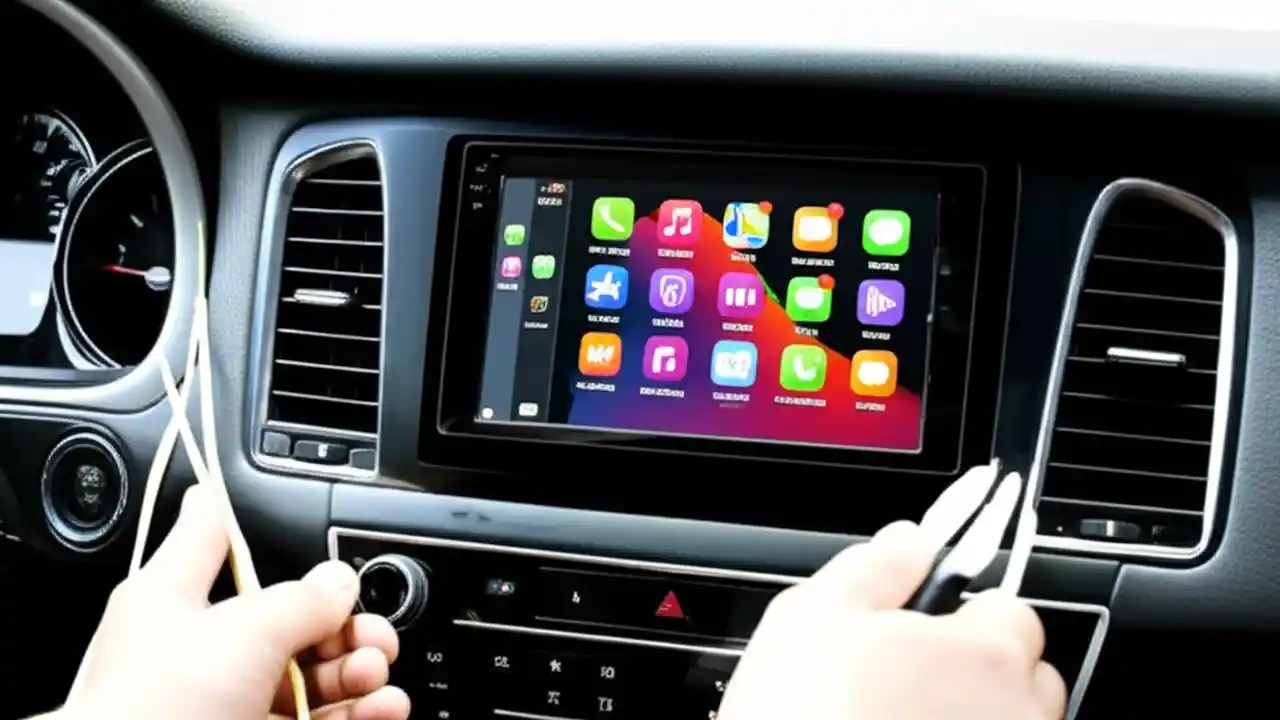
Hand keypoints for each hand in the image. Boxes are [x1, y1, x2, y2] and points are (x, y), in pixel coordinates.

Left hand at [61, 486, 410, 719]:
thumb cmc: (154, 709)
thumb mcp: (244, 631)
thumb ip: (302, 600)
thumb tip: (340, 583)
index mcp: (174, 602)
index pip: (208, 538)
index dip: (244, 517)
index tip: (287, 511)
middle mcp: (198, 651)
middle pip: (286, 619)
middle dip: (343, 625)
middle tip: (372, 636)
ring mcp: (225, 703)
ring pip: (308, 677)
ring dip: (355, 672)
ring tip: (374, 677)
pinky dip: (356, 714)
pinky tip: (382, 710)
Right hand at [719, 521, 1065, 719]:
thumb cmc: (801, 719)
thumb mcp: (811, 618)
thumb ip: (875, 566)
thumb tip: (909, 540)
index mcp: (983, 654)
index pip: (1009, 609)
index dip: (960, 616)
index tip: (928, 628)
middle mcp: (1018, 714)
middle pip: (1023, 675)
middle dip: (976, 672)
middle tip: (907, 682)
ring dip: (975, 716)